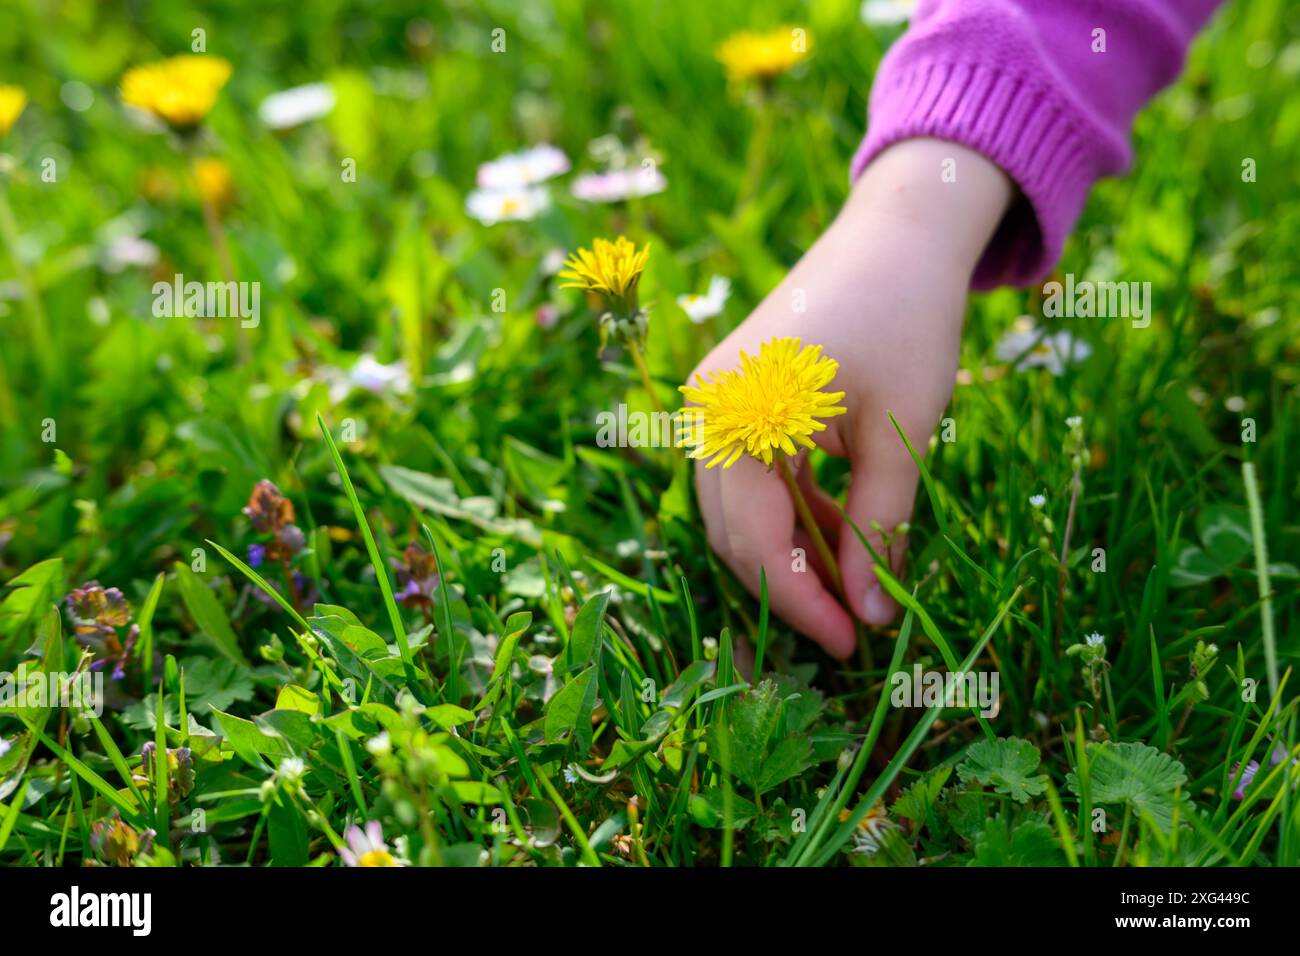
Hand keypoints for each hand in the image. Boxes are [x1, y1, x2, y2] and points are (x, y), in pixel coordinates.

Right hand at [686, 139, 1011, 657]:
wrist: (899, 234)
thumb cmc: (907, 322)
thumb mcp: (900, 434)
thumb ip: (880, 528)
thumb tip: (873, 617)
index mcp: (737, 416)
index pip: (752, 541)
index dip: (799, 603)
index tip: (851, 645)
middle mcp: (708, 411)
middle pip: (732, 532)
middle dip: (788, 586)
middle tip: (851, 628)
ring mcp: (715, 401)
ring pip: (739, 509)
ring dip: (790, 552)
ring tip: (853, 584)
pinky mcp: (735, 397)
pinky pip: (750, 476)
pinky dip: (790, 512)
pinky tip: (838, 532)